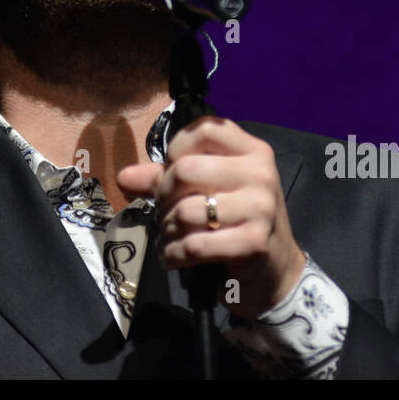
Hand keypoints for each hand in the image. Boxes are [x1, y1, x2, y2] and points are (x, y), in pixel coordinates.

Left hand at [116, 114, 306, 317]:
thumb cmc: (237, 221)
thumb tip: (123, 177)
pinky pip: (193, 245)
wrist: (275, 271)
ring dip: (166, 230)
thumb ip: (165, 178)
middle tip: (165, 213)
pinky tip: (176, 257)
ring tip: (170, 237)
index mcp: (253, 151)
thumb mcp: (209, 190)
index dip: (176, 150)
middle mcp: (260, 173)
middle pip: (186, 169)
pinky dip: (174, 254)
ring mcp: (260, 207)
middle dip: (163, 196)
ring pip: (185, 211)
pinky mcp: (254, 242)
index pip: (204, 129)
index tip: (173, 172)